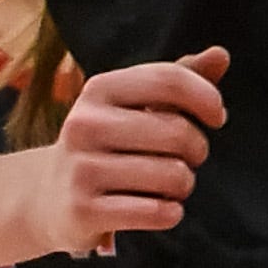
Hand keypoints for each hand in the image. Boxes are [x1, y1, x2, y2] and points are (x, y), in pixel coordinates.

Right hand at [43, 49, 226, 248]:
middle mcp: (85, 125)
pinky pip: (157, 212)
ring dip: (183, 185)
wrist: (47, 196)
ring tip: (167, 185)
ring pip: (173, 176)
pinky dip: (170, 212)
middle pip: (178, 132)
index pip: (169, 80)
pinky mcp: (84, 211)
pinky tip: (160, 208)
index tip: (217, 117)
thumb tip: (221, 55)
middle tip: (186, 159)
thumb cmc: (107, 143)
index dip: (207, 98)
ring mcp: (81, 169)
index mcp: (99, 90)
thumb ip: (178, 80)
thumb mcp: (134, 105)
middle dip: (197, 150)